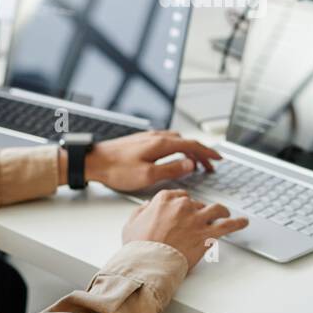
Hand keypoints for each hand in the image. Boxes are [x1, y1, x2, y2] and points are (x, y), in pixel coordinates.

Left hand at [71, 130, 221, 192]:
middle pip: (186, 142)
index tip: (218, 159)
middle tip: (210, 166)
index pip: (192, 145)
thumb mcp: (148, 175)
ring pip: (176, 141)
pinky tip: (173, 156)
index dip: (208, 153)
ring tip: (194, 164)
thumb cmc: (117, 170)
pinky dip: (177, 148)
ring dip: (189, 151)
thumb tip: (190, 163)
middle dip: (201, 154)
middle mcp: (156, 137)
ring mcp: (148, 138)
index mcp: (161, 144)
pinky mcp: (141, 142)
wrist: (93, 161)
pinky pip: (166, 142)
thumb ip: (171, 170)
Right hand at [122, 189, 247, 271]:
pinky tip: (244, 222)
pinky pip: (228, 226)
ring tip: (226, 215)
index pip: (180, 196)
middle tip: (201, 221)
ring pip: (216, 210)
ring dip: (222, 212)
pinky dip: (238, 223)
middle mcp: (183, 205)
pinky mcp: (207, 235)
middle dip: (200, 212)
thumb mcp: (131, 224)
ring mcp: (197, 219)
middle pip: (198, 204)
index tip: (186, 210)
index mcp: (164, 199)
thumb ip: (141, 211)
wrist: (149, 264)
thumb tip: (148, 205)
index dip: (184, 204)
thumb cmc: (138, 248)